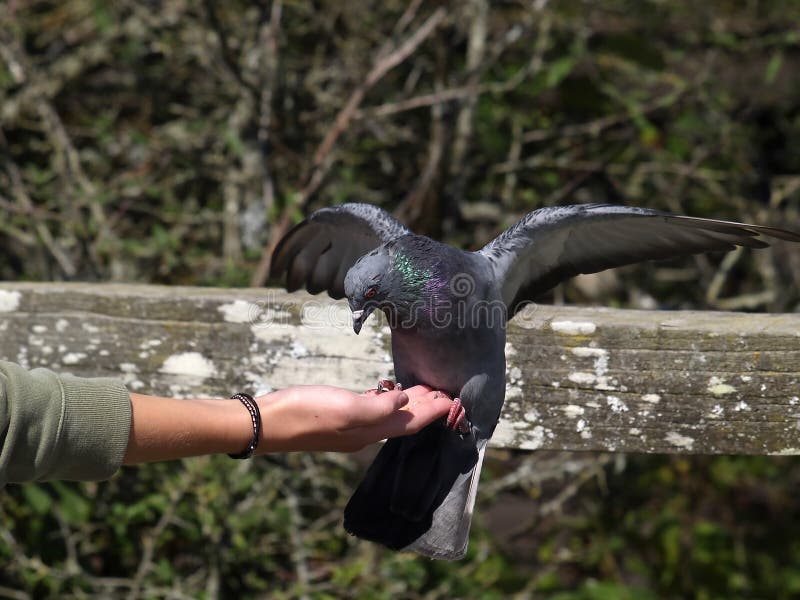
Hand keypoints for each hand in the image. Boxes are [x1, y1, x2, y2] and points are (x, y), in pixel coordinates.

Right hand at [256, 385, 452, 452]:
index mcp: (370, 430)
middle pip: (403, 420)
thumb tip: (406, 402)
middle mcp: (364, 432)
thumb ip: (379, 407)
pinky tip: (384, 393)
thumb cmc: (306, 413)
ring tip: (422, 389)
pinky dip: (384, 401)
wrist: (268, 423)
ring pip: (387, 415)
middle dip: (424, 407)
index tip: (454, 400)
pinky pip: (370, 410)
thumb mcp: (347, 407)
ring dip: (406, 404)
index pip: (411, 423)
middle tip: (443, 390)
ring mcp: (349, 426)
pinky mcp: (335, 417)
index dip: (434, 412)